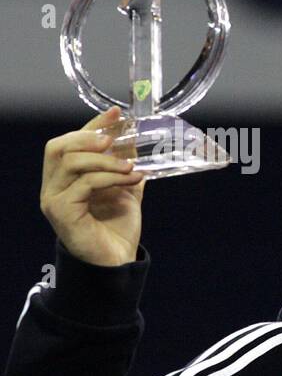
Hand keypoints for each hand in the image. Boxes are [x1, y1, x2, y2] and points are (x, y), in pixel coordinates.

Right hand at [40, 106, 145, 266]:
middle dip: (89, 138)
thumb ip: (125, 167)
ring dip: (105, 160)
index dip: (92, 126)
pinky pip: (84, 184)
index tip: (117, 114)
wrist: (118, 261)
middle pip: (59, 147)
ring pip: (71, 163)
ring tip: (131, 166)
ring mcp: (53, 199)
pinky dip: (111, 177)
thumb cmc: (117, 228)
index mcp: (64, 178)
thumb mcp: (125, 190)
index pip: (69, 143)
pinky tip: (133, 179)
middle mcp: (52, 186)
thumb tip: (135, 140)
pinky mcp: (61, 212)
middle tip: (116, 139)